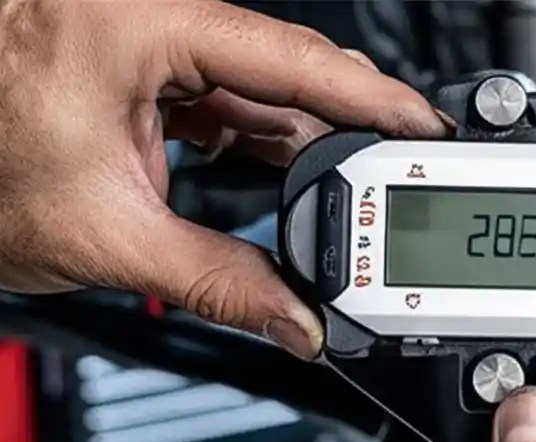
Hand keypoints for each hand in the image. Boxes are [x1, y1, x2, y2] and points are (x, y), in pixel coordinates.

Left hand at [0, 0, 449, 358]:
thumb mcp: (107, 239)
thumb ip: (219, 281)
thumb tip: (295, 318)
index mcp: (134, 26)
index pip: (288, 56)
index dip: (371, 98)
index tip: (427, 128)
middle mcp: (144, 19)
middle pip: (284, 68)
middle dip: (345, 129)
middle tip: (398, 179)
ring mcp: (143, 40)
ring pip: (258, 84)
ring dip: (302, 141)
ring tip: (347, 195)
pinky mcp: (139, 65)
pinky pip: (223, 93)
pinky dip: (256, 137)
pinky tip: (282, 175)